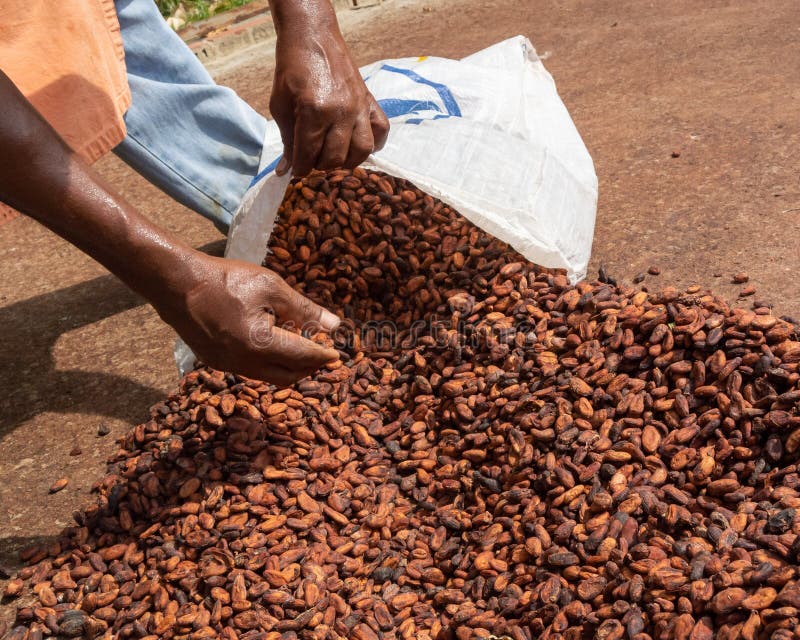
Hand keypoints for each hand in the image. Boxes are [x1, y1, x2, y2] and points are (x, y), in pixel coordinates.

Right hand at [158, 254, 340, 385]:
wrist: (177, 283)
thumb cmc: (227, 280)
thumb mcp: (272, 287)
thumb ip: (305, 309)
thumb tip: (334, 325)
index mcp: (260, 344)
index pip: (303, 358)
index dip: (324, 357)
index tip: (338, 354)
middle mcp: (244, 363)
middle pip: (288, 376)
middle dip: (309, 367)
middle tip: (323, 354)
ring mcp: (227, 366)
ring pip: (268, 376)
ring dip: (289, 367)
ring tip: (302, 349)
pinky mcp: (216, 362)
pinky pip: (251, 370)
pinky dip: (269, 363)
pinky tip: (274, 345)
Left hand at [269, 0, 388, 176]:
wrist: (312, 37)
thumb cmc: (292, 69)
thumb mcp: (280, 105)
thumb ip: (287, 139)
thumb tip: (286, 170)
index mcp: (314, 110)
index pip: (309, 154)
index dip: (301, 169)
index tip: (298, 173)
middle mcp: (341, 111)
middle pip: (335, 157)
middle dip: (320, 166)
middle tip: (312, 160)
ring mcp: (359, 107)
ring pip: (361, 150)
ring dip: (347, 161)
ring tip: (334, 157)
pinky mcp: (370, 101)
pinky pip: (381, 131)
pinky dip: (374, 143)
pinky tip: (357, 144)